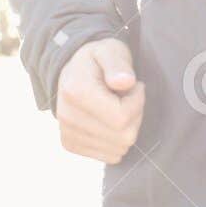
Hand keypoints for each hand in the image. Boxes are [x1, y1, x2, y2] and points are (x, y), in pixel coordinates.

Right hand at [55, 37, 143, 164]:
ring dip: (127, 129)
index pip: (122, 117)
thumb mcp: (110, 50)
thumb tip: (125, 82)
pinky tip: (110, 121)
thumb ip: (118, 64)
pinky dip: (117, 141)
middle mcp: (67, 117)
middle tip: (128, 97)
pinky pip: (110, 156)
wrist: (72, 71)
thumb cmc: (98, 59)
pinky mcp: (70, 145)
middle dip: (135, 116)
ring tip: (117, 107)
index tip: (135, 86)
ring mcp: (67, 133)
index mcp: (76, 92)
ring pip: (119, 149)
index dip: (137, 102)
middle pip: (123, 136)